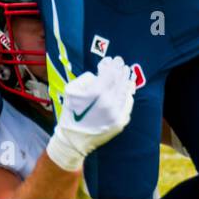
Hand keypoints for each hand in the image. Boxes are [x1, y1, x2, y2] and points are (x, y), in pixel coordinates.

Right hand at [45, 56, 137, 171]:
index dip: (113, 65)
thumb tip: (102, 71)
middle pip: (119, 81)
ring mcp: (116, 114)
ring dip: (126, 80)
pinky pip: (126, 105)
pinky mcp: (120, 122)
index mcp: (96, 93)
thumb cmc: (71, 113)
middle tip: (122, 63)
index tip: (114, 59)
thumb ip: (87, 78)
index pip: (110, 74)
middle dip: (121, 70)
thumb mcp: (71, 90)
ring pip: (125, 92)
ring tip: (127, 73)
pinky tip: (127, 89)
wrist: (73, 140)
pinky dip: (127, 95)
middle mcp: (108, 103)